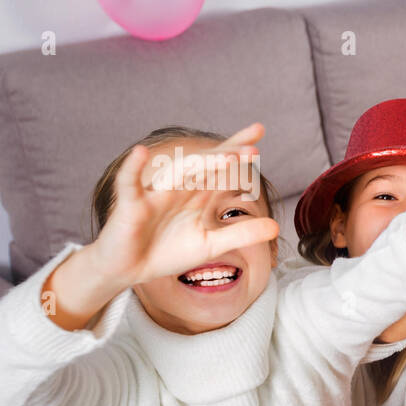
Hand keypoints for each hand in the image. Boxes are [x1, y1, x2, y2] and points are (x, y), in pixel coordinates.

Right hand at [89, 123, 275, 287]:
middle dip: (228, 155)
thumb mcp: (211, 245)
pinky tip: (141, 153)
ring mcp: (154, 194)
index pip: (221, 168)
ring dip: (199, 164)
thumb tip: (277, 226)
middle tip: (253, 149)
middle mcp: (179, 188)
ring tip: (225, 158)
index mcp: (198, 194)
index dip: (238, 152)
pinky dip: (133, 168)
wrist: (130, 269)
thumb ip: (241, 234)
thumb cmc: (168, 251)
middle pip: (204, 164)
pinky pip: (129, 182)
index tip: (260, 136)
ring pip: (177, 173)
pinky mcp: (130, 205)